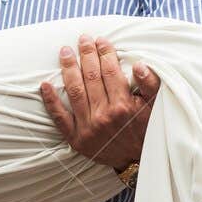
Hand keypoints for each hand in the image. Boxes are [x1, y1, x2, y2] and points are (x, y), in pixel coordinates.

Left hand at [40, 35, 160, 169]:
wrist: (138, 162)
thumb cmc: (147, 130)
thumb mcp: (156, 108)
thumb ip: (151, 85)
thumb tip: (139, 64)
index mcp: (124, 106)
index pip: (110, 71)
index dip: (105, 53)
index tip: (101, 40)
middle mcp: (104, 115)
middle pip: (91, 77)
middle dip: (87, 54)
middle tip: (83, 39)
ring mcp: (88, 128)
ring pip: (75, 91)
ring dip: (69, 69)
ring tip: (65, 51)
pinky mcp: (76, 139)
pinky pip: (60, 117)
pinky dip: (51, 101)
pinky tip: (45, 85)